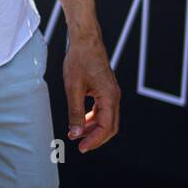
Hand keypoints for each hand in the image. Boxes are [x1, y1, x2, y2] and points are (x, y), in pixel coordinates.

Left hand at [63, 32, 119, 151]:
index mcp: (110, 97)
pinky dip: (93, 117)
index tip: (81, 148)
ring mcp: (111, 92)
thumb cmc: (79, 59)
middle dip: (95, 137)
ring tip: (76, 133)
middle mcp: (114, 96)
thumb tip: (75, 132)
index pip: (106, 127)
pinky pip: (102, 109)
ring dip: (92, 127)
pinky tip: (80, 120)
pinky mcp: (106, 89)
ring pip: (106, 118)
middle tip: (79, 145)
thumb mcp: (73, 88)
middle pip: (110, 126)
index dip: (94, 140)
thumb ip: (75, 112)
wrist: (85, 40)